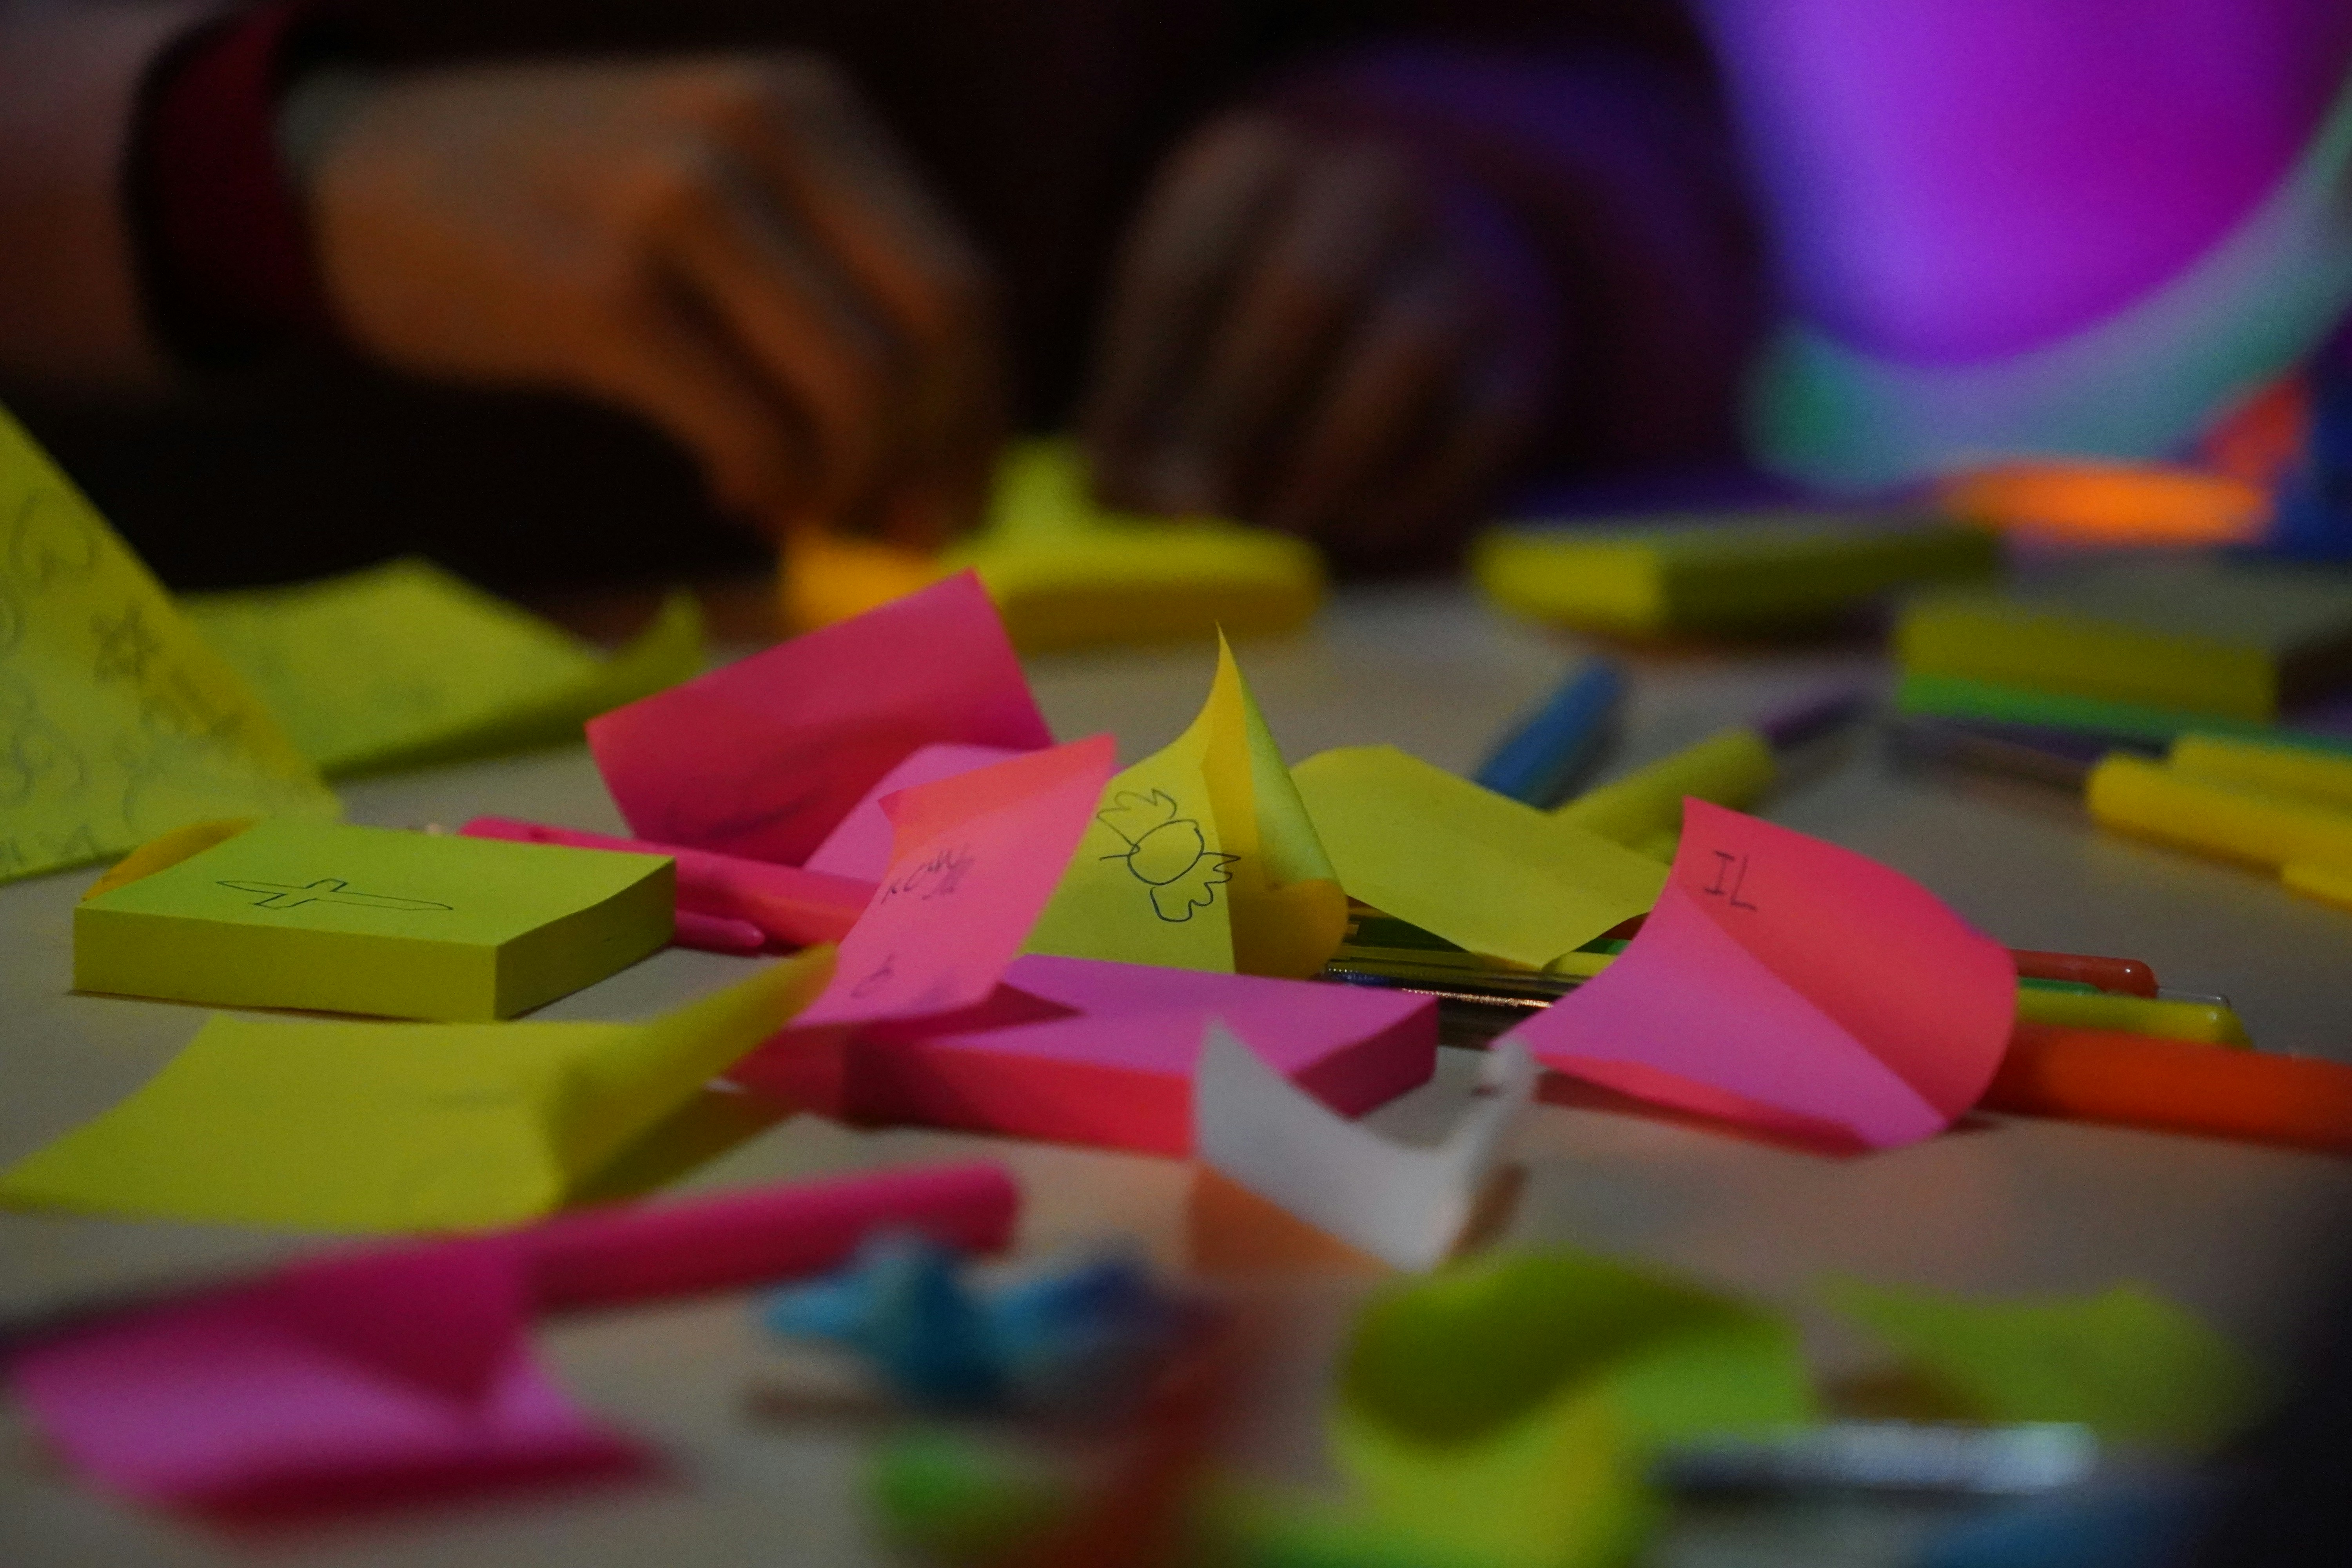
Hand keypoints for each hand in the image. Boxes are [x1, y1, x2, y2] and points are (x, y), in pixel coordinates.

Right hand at [295, 56, 1004, 547]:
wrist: (353, 169)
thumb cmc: (560, 201)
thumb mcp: (719, 182)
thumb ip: (830, 279)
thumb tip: (944, 442)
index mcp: (813, 111)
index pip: (967, 287)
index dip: (981, 418)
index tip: (954, 496)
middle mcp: (763, 137)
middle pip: (937, 341)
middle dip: (938, 463)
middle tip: (895, 532)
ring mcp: (680, 207)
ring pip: (859, 392)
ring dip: (848, 486)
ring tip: (796, 508)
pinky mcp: (602, 294)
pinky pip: (750, 430)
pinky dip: (766, 487)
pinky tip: (731, 491)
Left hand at [1083, 112, 1560, 564]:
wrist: (1403, 294)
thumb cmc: (1241, 336)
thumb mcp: (1173, 341)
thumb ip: (1142, 419)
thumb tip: (1151, 505)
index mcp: (1252, 163)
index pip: (1184, 270)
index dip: (1142, 392)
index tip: (1118, 483)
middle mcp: (1370, 187)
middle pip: (1301, 295)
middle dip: (1235, 420)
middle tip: (1192, 515)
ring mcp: (1459, 266)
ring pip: (1405, 356)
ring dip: (1323, 461)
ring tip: (1269, 526)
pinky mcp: (1513, 366)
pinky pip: (1468, 432)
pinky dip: (1401, 494)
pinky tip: (1345, 526)